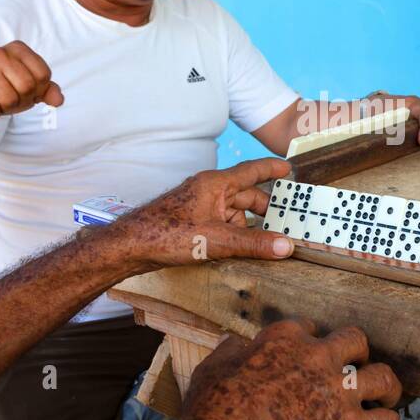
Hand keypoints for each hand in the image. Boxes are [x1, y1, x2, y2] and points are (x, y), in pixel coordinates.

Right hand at [0, 40, 63, 128]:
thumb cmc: (5, 91)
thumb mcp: (32, 90)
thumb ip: (49, 91)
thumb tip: (58, 100)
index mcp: (17, 48)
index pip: (44, 74)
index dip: (37, 89)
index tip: (23, 89)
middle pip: (28, 86)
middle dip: (21, 100)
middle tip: (8, 97)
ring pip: (9, 99)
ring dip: (5, 108)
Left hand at [114, 157, 294, 266]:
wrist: (130, 246)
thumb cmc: (166, 234)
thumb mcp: (216, 240)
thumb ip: (253, 243)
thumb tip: (286, 246)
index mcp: (215, 184)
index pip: (251, 171)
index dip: (271, 169)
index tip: (289, 169)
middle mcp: (208, 191)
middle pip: (246, 196)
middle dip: (266, 210)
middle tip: (287, 222)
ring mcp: (200, 206)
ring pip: (234, 213)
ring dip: (249, 227)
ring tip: (265, 245)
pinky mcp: (193, 222)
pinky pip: (222, 224)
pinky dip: (233, 234)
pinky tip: (239, 250)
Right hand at [182, 320, 403, 419]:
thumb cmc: (212, 413)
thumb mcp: (212, 369)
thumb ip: (229, 351)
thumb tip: (234, 342)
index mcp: (284, 339)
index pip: (309, 327)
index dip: (311, 340)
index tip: (309, 353)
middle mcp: (316, 357)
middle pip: (355, 340)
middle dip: (358, 352)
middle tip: (354, 367)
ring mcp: (336, 391)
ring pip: (382, 376)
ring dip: (388, 387)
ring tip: (388, 397)